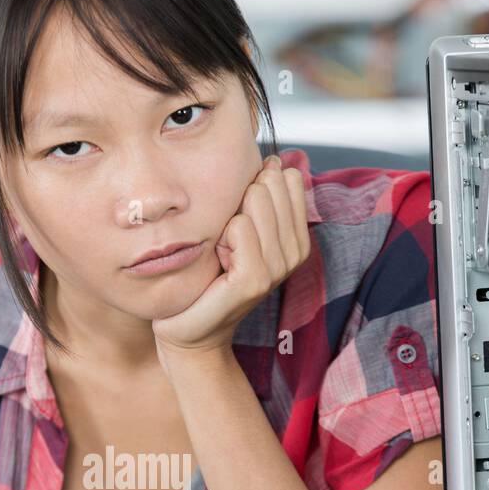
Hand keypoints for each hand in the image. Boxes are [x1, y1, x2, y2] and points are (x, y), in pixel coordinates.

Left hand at [152, 154, 310, 364]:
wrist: (191, 328)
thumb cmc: (209, 276)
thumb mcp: (239, 232)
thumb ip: (259, 200)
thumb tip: (272, 160)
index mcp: (297, 238)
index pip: (287, 179)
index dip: (254, 191)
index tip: (240, 226)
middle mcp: (294, 253)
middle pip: (268, 186)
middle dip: (238, 206)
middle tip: (228, 244)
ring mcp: (278, 268)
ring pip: (253, 202)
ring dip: (227, 225)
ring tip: (223, 256)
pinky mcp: (254, 280)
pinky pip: (238, 227)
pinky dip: (220, 240)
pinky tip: (219, 265)